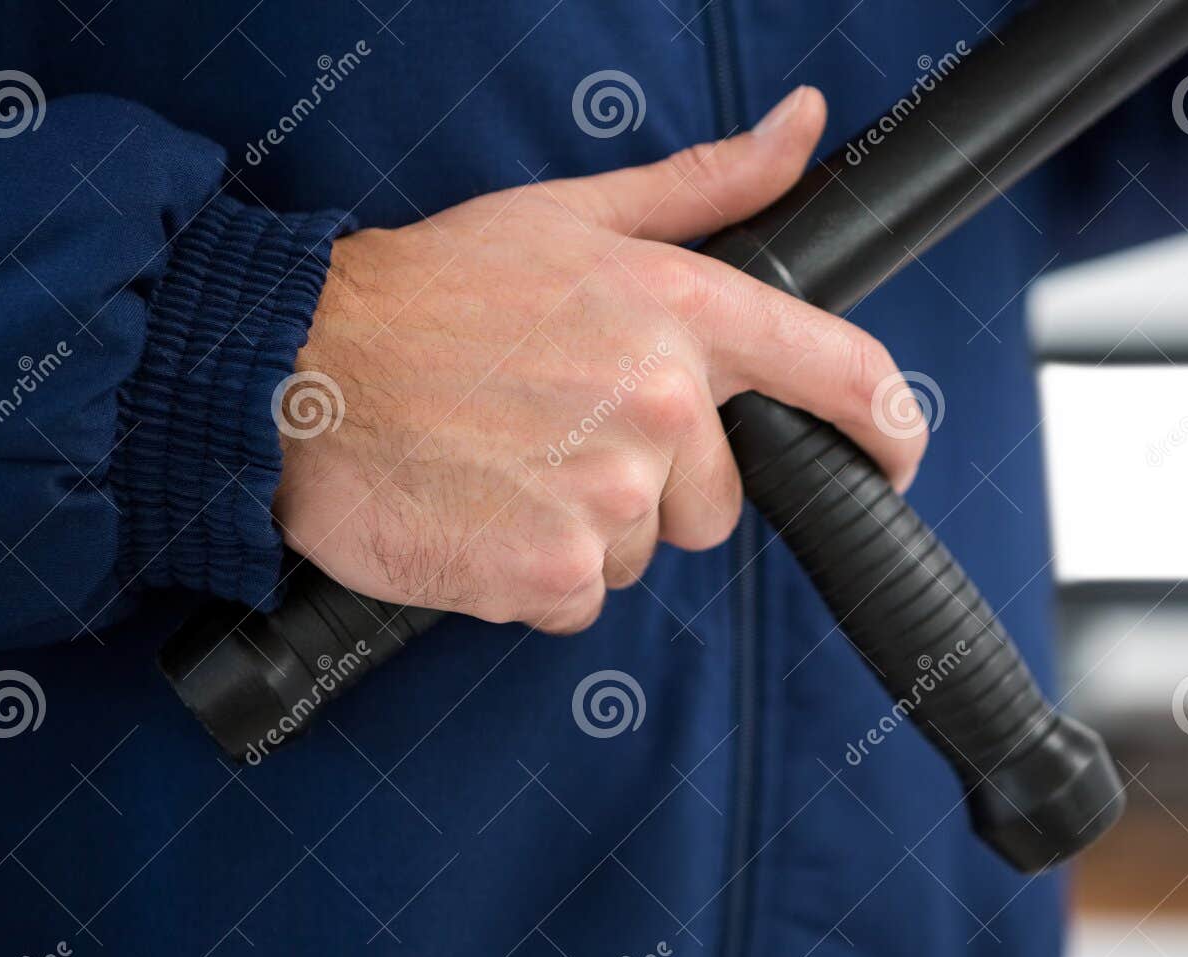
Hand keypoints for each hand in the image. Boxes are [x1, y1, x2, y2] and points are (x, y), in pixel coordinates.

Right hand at [274, 86, 926, 633]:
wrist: (293, 370)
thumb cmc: (428, 292)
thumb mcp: (572, 213)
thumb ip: (706, 184)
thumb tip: (803, 127)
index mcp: (681, 311)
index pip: (843, 374)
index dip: (891, 427)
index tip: (895, 456)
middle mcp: (663, 405)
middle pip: (722, 499)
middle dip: (661, 482)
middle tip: (562, 431)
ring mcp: (611, 496)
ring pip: (645, 551)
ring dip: (590, 527)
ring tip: (509, 463)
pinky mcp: (555, 571)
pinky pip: (584, 598)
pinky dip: (540, 573)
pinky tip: (486, 512)